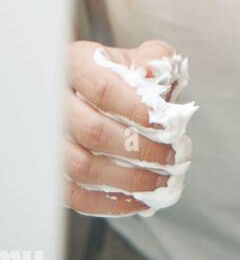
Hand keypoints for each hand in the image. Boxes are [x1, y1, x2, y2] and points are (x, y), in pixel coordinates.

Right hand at [64, 40, 178, 215]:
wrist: (90, 90)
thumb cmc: (119, 75)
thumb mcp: (139, 57)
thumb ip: (154, 61)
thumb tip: (152, 72)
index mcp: (75, 64)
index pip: (103, 89)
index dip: (136, 110)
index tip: (168, 126)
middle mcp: (53, 102)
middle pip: (92, 131)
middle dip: (138, 149)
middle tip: (171, 158)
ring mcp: (47, 139)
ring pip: (81, 166)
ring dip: (127, 179)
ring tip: (160, 181)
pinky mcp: (50, 170)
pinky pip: (73, 194)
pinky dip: (108, 202)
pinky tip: (137, 200)